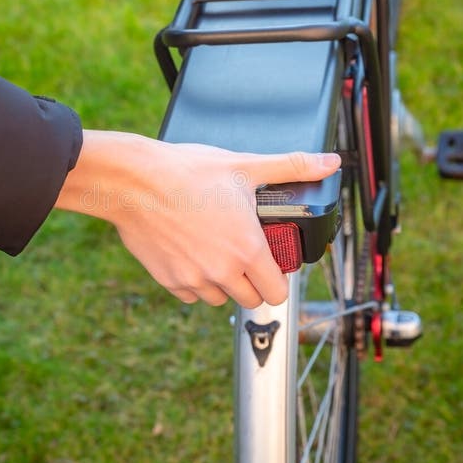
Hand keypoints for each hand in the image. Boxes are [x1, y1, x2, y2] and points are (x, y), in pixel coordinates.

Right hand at [55, 131, 340, 307]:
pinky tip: (190, 253)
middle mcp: (223, 272)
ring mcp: (194, 279)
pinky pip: (190, 295)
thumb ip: (291, 167)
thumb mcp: (244, 166)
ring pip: (220, 299)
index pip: (278, 292)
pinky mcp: (168, 280)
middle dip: (252, 281)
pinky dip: (194, 282)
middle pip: (252, 300)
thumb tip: (329, 162)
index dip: (278, 277)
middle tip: (243, 254)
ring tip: (215, 251)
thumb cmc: (186, 172)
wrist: (133, 181)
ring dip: (223, 283)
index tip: (271, 261)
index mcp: (247, 249)